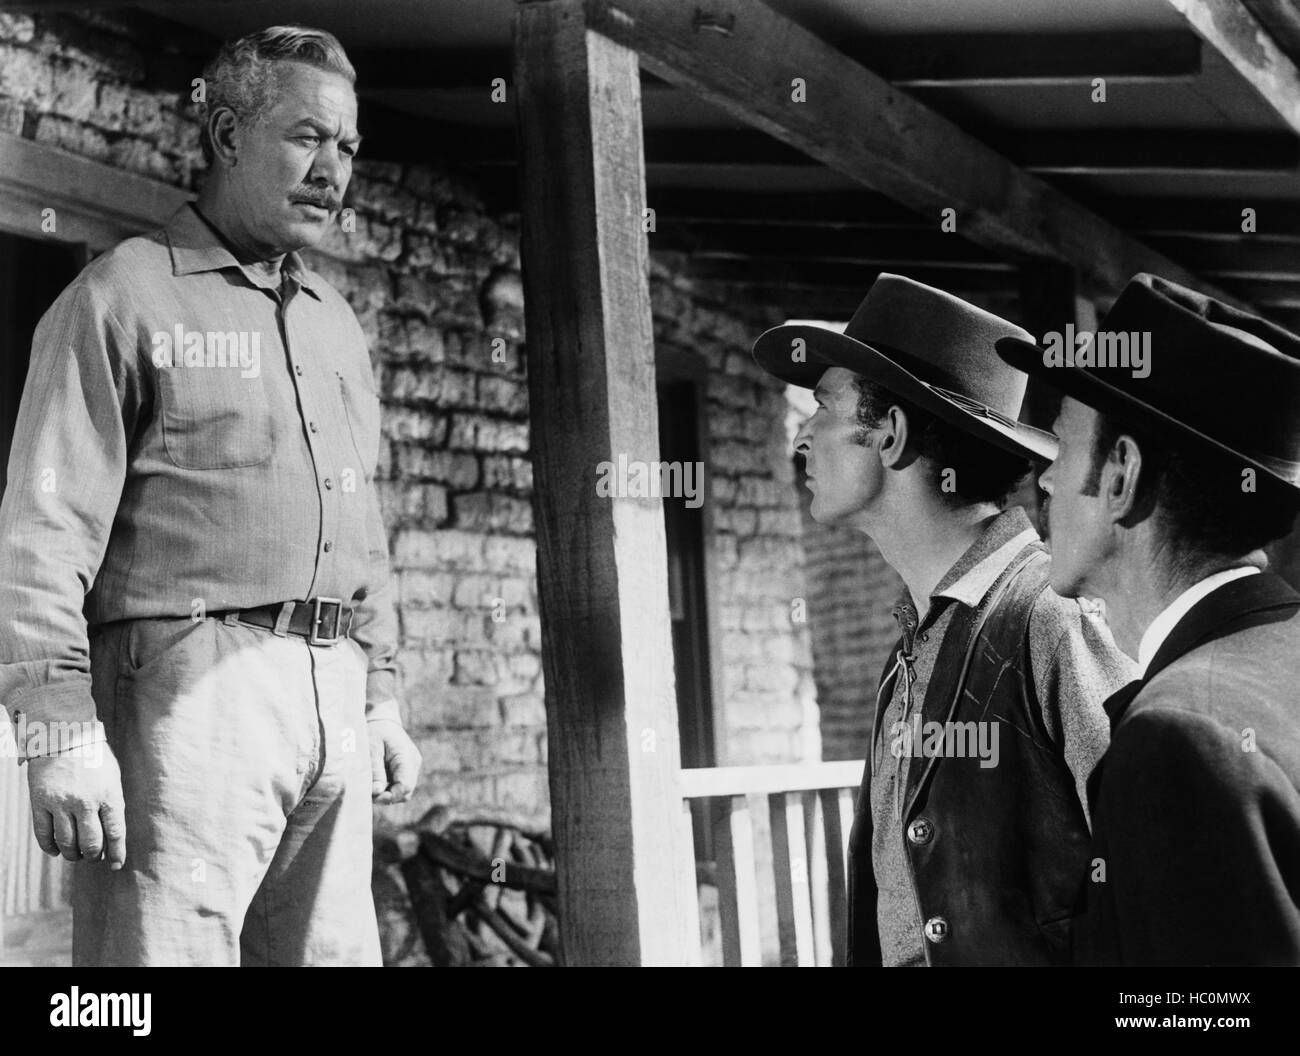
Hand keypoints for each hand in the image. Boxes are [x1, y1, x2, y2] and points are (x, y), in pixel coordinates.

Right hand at [27, 742, 125, 868]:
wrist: (63, 734)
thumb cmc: (93, 756)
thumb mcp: (112, 777)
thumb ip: (111, 803)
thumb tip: (111, 834)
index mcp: (108, 794)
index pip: (115, 832)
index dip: (116, 852)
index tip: (116, 865)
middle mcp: (85, 801)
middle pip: (90, 842)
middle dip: (93, 855)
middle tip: (94, 857)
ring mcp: (60, 803)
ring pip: (67, 842)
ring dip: (73, 854)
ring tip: (77, 855)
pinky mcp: (40, 802)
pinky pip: (44, 834)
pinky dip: (50, 847)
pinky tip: (56, 851)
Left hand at [368, 719, 420, 804]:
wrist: (382, 719)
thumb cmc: (375, 731)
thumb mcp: (371, 748)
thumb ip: (375, 770)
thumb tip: (377, 792)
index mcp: (407, 757)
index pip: (405, 787)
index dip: (390, 796)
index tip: (373, 796)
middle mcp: (413, 764)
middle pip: (405, 792)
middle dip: (387, 796)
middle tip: (369, 792)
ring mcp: (412, 767)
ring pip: (403, 791)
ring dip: (387, 792)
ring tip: (371, 783)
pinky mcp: (407, 769)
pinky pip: (399, 784)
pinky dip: (388, 786)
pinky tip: (377, 779)